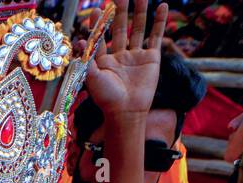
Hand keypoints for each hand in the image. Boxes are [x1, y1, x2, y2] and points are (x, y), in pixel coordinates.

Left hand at [84, 0, 167, 117]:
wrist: (126, 112)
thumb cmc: (106, 98)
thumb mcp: (91, 77)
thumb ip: (87, 57)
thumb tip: (80, 39)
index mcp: (104, 60)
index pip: (101, 37)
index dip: (99, 24)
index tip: (97, 9)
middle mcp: (120, 56)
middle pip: (120, 28)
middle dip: (120, 12)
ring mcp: (136, 56)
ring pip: (138, 29)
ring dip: (140, 12)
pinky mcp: (151, 58)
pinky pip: (156, 36)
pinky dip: (159, 21)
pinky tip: (162, 6)